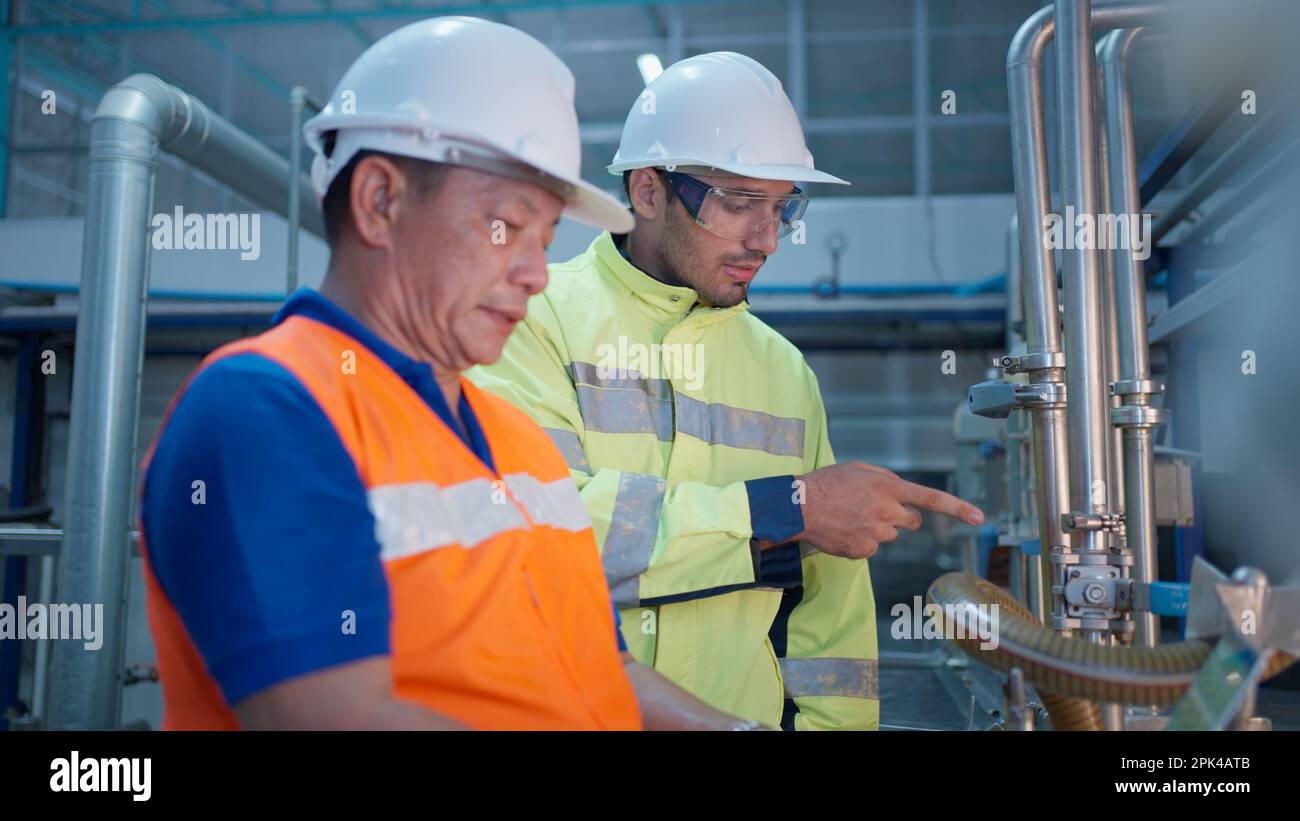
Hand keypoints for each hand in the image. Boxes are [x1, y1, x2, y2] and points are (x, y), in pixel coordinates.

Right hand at [794, 462, 983, 559]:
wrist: (799, 508)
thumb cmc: (826, 484)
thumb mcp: (858, 469)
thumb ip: (885, 479)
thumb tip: (900, 494)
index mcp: (889, 488)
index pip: (931, 499)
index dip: (958, 509)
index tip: (979, 519)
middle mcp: (888, 512)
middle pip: (910, 521)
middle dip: (899, 516)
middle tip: (872, 508)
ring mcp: (877, 534)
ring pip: (889, 535)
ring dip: (876, 527)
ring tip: (849, 517)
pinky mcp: (864, 551)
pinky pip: (871, 548)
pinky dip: (860, 541)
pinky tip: (843, 530)